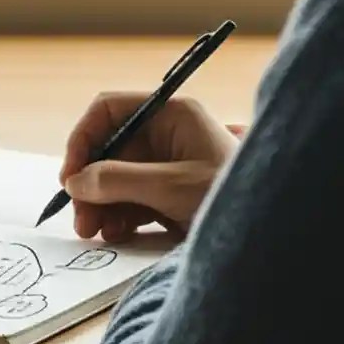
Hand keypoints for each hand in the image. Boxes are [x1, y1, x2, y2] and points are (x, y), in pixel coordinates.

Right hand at [60, 92, 242, 243]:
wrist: (272, 231)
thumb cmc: (228, 195)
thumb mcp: (170, 186)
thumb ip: (119, 181)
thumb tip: (75, 182)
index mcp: (170, 114)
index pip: (108, 111)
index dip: (83, 139)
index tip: (70, 176)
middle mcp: (166, 134)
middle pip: (108, 149)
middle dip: (90, 183)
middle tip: (81, 220)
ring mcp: (167, 164)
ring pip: (116, 177)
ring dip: (100, 203)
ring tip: (95, 232)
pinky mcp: (170, 192)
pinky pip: (132, 198)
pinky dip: (119, 215)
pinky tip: (116, 233)